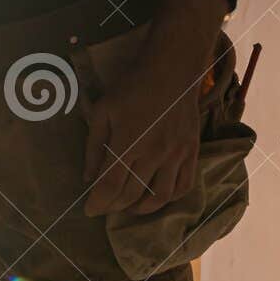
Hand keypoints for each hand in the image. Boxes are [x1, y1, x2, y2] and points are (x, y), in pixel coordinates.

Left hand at [83, 67, 201, 216]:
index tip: (90, 210)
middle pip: (131, 194)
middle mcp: (153, 153)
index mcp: (128, 143)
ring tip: (128, 207)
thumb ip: (93, 146)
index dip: (98, 203)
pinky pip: (183, 186)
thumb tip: (88, 177)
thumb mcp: (103, 111)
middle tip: (104, 206)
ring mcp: (176, 155)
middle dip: (113, 206)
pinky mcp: (192, 152)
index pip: (110, 186)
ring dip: (140, 209)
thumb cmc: (132, 87)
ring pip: (159, 197)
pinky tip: (156, 196)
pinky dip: (169, 198)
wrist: (172, 70)